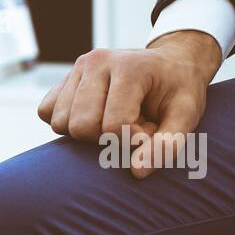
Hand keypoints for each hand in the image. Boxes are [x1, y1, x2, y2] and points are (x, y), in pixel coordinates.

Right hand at [37, 30, 221, 178]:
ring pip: (60, 124)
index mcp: (129, 67)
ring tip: (113, 120)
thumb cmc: (178, 91)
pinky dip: (66, 124)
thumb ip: (168, 145)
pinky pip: (46, 112)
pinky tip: (92, 116)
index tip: (150, 131)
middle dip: (105, 139)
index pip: (114, 126)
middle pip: (81, 127)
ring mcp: (76, 68)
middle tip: (130, 126)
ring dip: (87, 133)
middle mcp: (96, 62)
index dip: (133, 141)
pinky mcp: (63, 78)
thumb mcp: (187, 115)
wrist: (171, 62)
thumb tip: (136, 172)